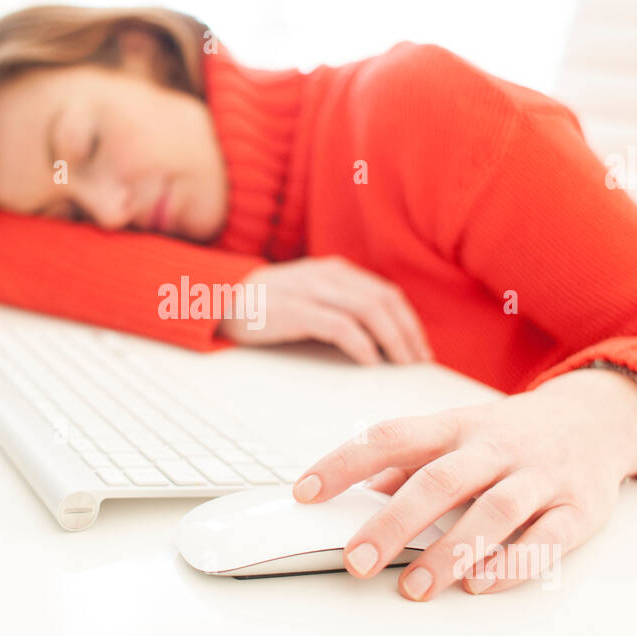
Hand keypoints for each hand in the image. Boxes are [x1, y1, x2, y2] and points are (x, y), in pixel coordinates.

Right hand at [216, 256, 431, 363]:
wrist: (218, 298)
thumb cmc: (264, 306)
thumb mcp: (306, 296)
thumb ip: (336, 306)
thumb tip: (373, 340)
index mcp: (335, 271)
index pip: (385, 293)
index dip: (408, 321)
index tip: (419, 348)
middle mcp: (328, 276)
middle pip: (384, 300)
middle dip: (407, 332)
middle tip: (418, 361)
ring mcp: (311, 290)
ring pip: (369, 311)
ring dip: (392, 340)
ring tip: (401, 364)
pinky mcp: (295, 310)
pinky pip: (340, 326)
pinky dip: (361, 344)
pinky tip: (369, 361)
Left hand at [291, 367, 636, 599]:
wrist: (599, 417)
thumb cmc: (509, 434)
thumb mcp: (457, 433)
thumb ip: (409, 461)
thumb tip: (359, 492)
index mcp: (456, 426)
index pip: (391, 437)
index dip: (344, 462)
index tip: (305, 492)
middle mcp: (495, 447)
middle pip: (439, 480)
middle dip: (394, 523)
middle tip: (357, 561)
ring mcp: (539, 477)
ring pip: (493, 513)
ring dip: (450, 553)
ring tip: (413, 589)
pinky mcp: (578, 509)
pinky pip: (547, 539)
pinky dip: (512, 564)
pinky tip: (479, 586)